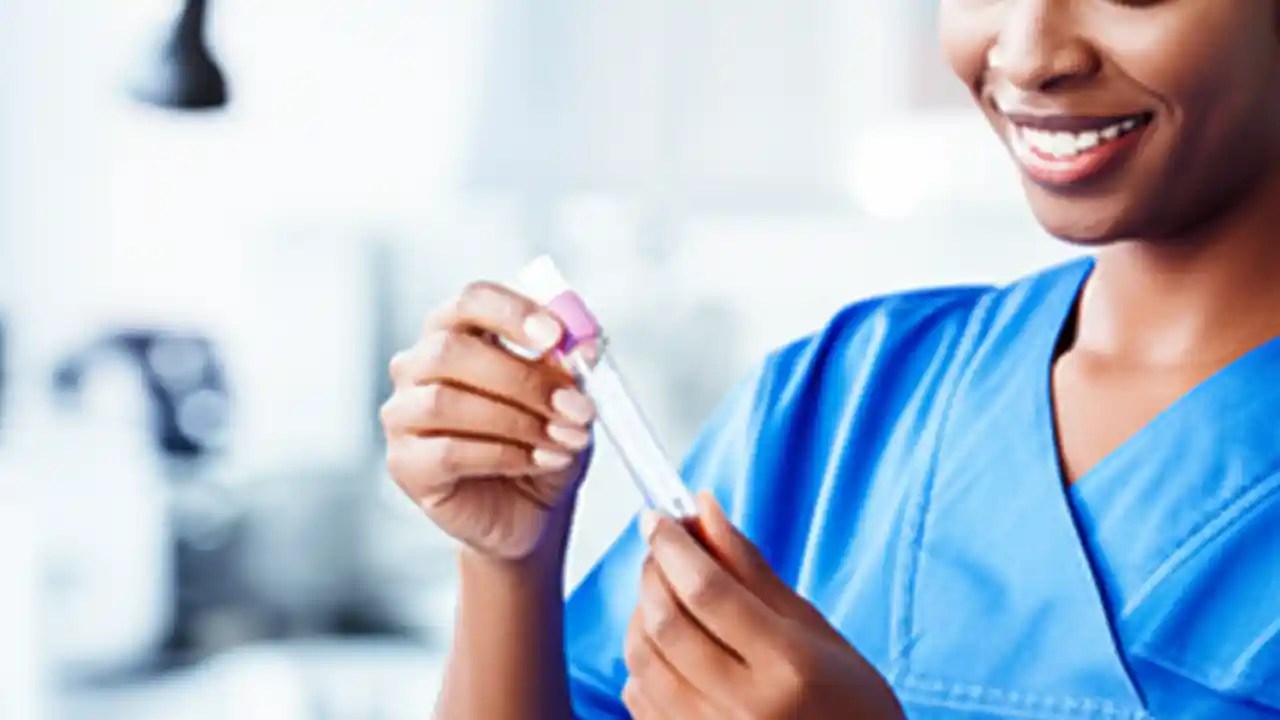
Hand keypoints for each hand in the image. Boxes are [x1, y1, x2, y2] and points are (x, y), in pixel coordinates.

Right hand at [381, 281, 597, 559]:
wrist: (531, 512)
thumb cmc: (542, 442)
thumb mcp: (568, 400)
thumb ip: (570, 368)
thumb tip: (584, 346)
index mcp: (456, 333)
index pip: (470, 301)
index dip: (512, 312)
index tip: (556, 336)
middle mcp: (417, 366)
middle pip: (450, 350)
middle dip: (522, 378)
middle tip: (575, 407)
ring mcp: (402, 414)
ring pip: (445, 401)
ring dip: (516, 421)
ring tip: (562, 441)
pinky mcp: (404, 464)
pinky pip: (447, 451)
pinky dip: (502, 455)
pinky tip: (536, 462)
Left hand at [622, 493, 903, 719]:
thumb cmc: (847, 703)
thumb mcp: (813, 629)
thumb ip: (751, 570)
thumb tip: (704, 509)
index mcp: (788, 666)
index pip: (708, 591)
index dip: (674, 546)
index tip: (658, 517)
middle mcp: (745, 707)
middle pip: (667, 622)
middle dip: (653, 572)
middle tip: (661, 547)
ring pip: (643, 659)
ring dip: (641, 613)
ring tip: (664, 593)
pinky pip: (638, 696)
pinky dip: (641, 659)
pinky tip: (666, 644)